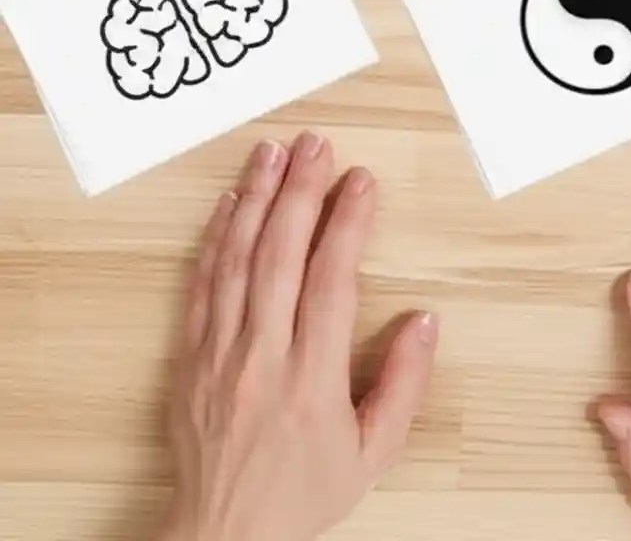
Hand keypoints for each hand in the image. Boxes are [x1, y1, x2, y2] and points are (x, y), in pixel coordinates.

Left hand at [158, 133, 438, 540]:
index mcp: (311, 380)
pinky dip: (215, 239)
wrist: (223, 532)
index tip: (361, 183)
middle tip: (316, 145)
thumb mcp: (374, 453)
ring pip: (236, 261)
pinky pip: (201, 286)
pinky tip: (230, 205)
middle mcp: (261, 357)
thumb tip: (424, 321)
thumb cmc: (302, 494)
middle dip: (300, 192)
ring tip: (273, 153)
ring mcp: (219, 354)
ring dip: (256, 200)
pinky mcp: (190, 358)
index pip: (330, 282)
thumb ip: (403, 384)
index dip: (347, 224)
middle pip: (279, 257)